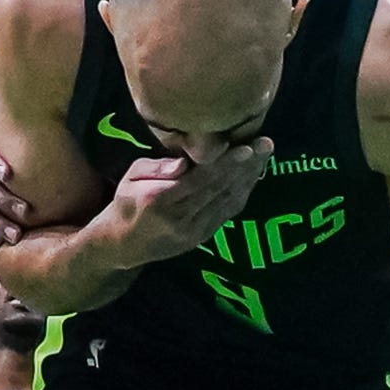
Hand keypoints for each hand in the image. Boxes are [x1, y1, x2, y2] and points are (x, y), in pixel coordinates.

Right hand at [103, 139, 272, 265]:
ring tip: (265, 155)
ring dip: (249, 178)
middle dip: (246, 166)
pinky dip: (242, 193)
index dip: (225, 164)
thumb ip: (156, 168)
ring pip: (227, 201)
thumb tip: (184, 161)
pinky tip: (253, 175)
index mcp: (160, 201)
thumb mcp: (131, 178)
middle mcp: (180, 219)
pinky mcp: (202, 238)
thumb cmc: (126, 203)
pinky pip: (227, 213)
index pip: (200, 180)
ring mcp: (194, 232)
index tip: (246, 147)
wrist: (123, 246)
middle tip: (266, 144)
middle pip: (219, 189)